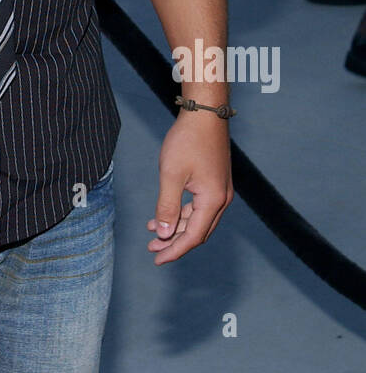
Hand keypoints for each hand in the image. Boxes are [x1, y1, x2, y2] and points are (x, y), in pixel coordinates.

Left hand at [147, 114, 233, 263]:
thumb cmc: (188, 140)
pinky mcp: (214, 182)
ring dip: (176, 227)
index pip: (193, 236)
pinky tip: (164, 214)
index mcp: (213, 200)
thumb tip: (163, 234)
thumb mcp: (171, 174)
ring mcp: (219, 191)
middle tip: (152, 248)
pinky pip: (198, 207)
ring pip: (197, 219)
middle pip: (197, 231)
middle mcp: (221, 199)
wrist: (204, 114)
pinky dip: (181, 213)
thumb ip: (167, 206)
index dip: (174, 250)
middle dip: (174, 242)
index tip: (157, 259)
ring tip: (153, 232)